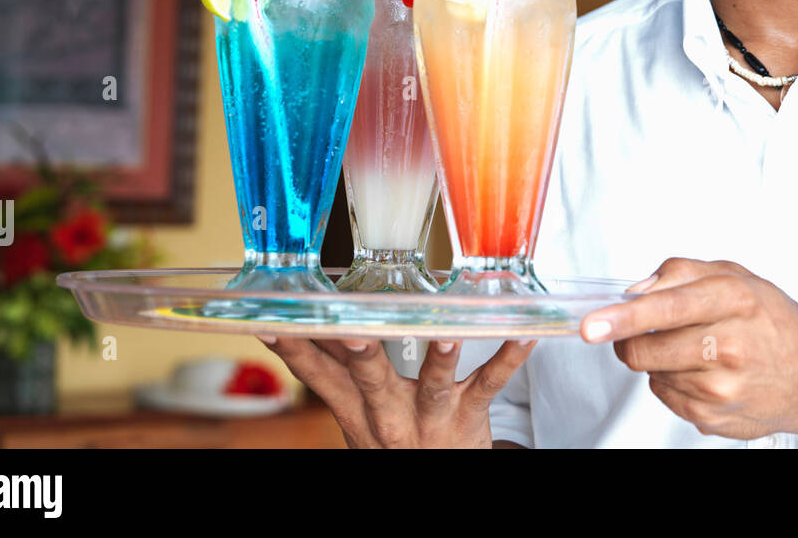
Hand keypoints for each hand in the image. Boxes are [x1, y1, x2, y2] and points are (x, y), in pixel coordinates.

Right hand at [258, 335, 535, 447]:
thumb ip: (343, 370)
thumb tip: (321, 320)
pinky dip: (509, 359)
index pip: (319, 378)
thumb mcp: (360, 413)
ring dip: (439, 358)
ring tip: (446, 333)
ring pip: (433, 386)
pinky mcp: (470, 414)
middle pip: (371, 382)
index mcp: (358, 411)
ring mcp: (432, 417)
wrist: (438, 477)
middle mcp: (390, 417)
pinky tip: (523, 334)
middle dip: (361, 355)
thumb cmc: (398, 437)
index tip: (275, 321)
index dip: (297, 351)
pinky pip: (492, 384)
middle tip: (351, 330)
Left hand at [580, 257, 797, 441]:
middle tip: (646, 331)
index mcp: (734, 301)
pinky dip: (673, 381)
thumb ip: (681, 273)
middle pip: (644, 348)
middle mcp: (729, 346)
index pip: (666, 308)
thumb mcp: (738, 277)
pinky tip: (706, 373)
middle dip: (630, 338)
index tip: (593, 325)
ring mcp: (721, 388)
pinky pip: (665, 395)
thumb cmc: (777, 324)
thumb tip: (634, 290)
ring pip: (651, 371)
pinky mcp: (713, 419)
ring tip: (697, 350)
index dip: (623, 317)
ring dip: (659, 358)